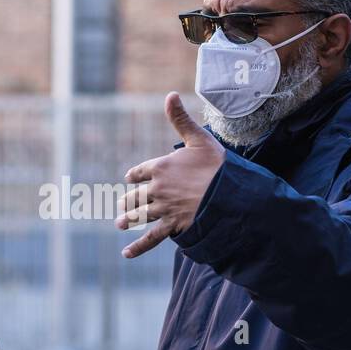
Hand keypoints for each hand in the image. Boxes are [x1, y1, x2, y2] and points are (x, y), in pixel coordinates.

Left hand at [116, 92, 224, 258]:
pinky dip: (138, 247)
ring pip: (139, 215)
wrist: (231, 193)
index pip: (139, 171)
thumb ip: (181, 119)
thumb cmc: (217, 164)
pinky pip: (150, 238)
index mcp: (161, 166)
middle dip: (128, 200)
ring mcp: (163, 208)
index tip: (130, 178)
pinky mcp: (172, 226)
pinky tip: (126, 254)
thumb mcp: (199, 138)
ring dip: (127, 219)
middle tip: (122, 204)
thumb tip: (170, 94)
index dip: (135, 175)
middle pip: (136, 195)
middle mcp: (157, 188)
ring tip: (119, 223)